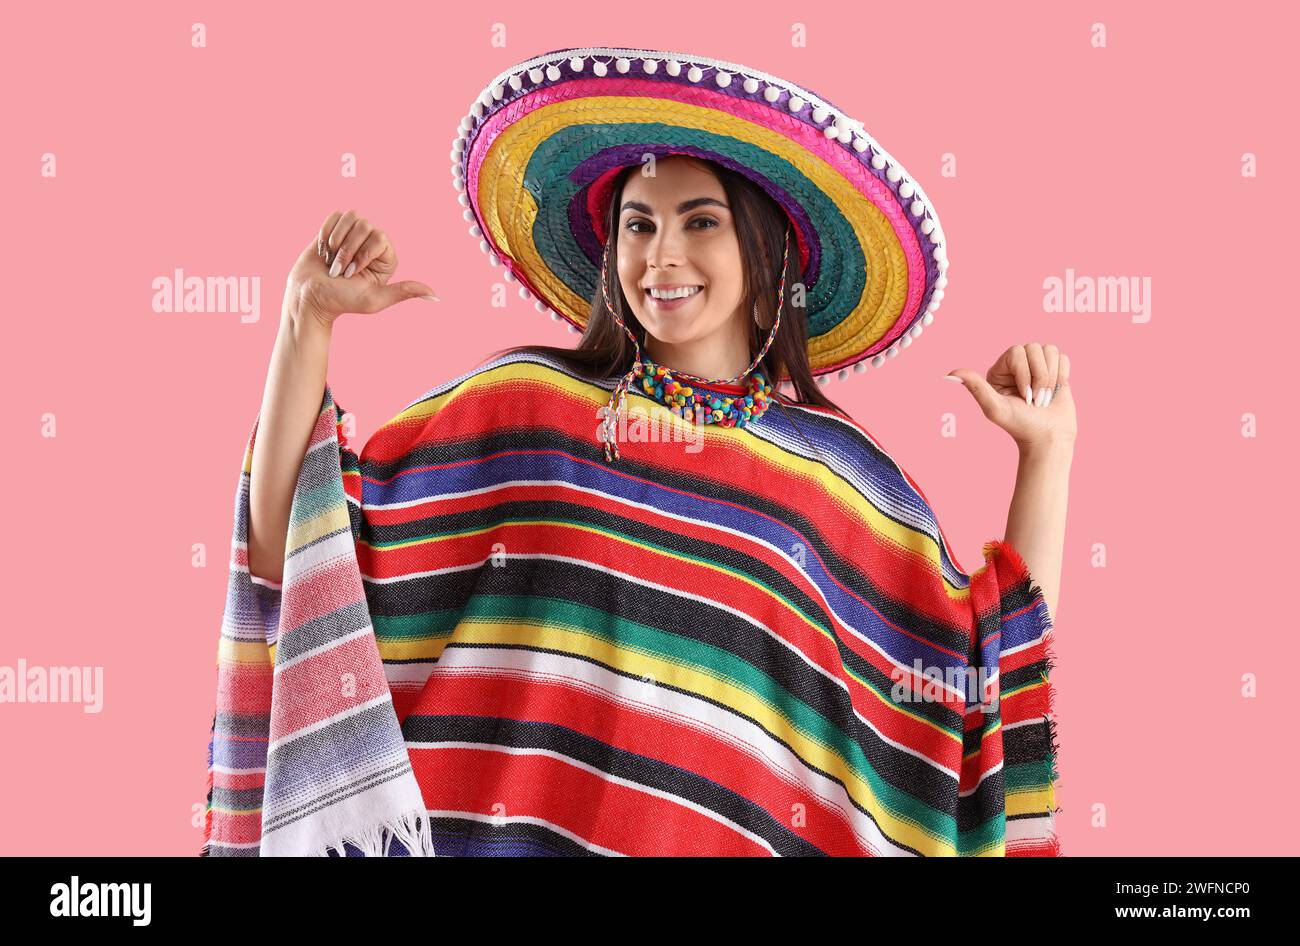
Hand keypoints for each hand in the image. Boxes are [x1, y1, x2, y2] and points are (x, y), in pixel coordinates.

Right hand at [285, 209, 437, 329]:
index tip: (352, 274)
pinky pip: (334, 216)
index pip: (380, 237)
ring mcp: (353, 235)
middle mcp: (372, 244)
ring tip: (331, 260)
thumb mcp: (375, 299)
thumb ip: (404, 292)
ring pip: (351, 216)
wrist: (309, 296)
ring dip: (336, 240)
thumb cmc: (341, 301)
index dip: (363, 254)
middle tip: (339, 270)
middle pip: (365, 225)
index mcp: (386, 259)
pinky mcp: (335, 229)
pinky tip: (324, 251)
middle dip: (348, 249)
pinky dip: (326, 233)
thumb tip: (435, 296)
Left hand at [946, 343, 1076, 449]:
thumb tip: (950, 374)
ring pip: (1049, 350)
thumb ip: (975, 388)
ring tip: (1045, 397)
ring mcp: (1036, 367)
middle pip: (1034, 348)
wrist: (1048, 438)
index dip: (1025, 373)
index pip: (1017, 352)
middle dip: (1040, 376)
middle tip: (1036, 400)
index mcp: (1000, 371)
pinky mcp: (1054, 371)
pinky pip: (1062, 358)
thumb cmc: (1020, 425)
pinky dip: (1062, 376)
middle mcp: (1017, 366)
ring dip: (1051, 377)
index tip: (1025, 397)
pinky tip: (1055, 391)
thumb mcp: (994, 408)